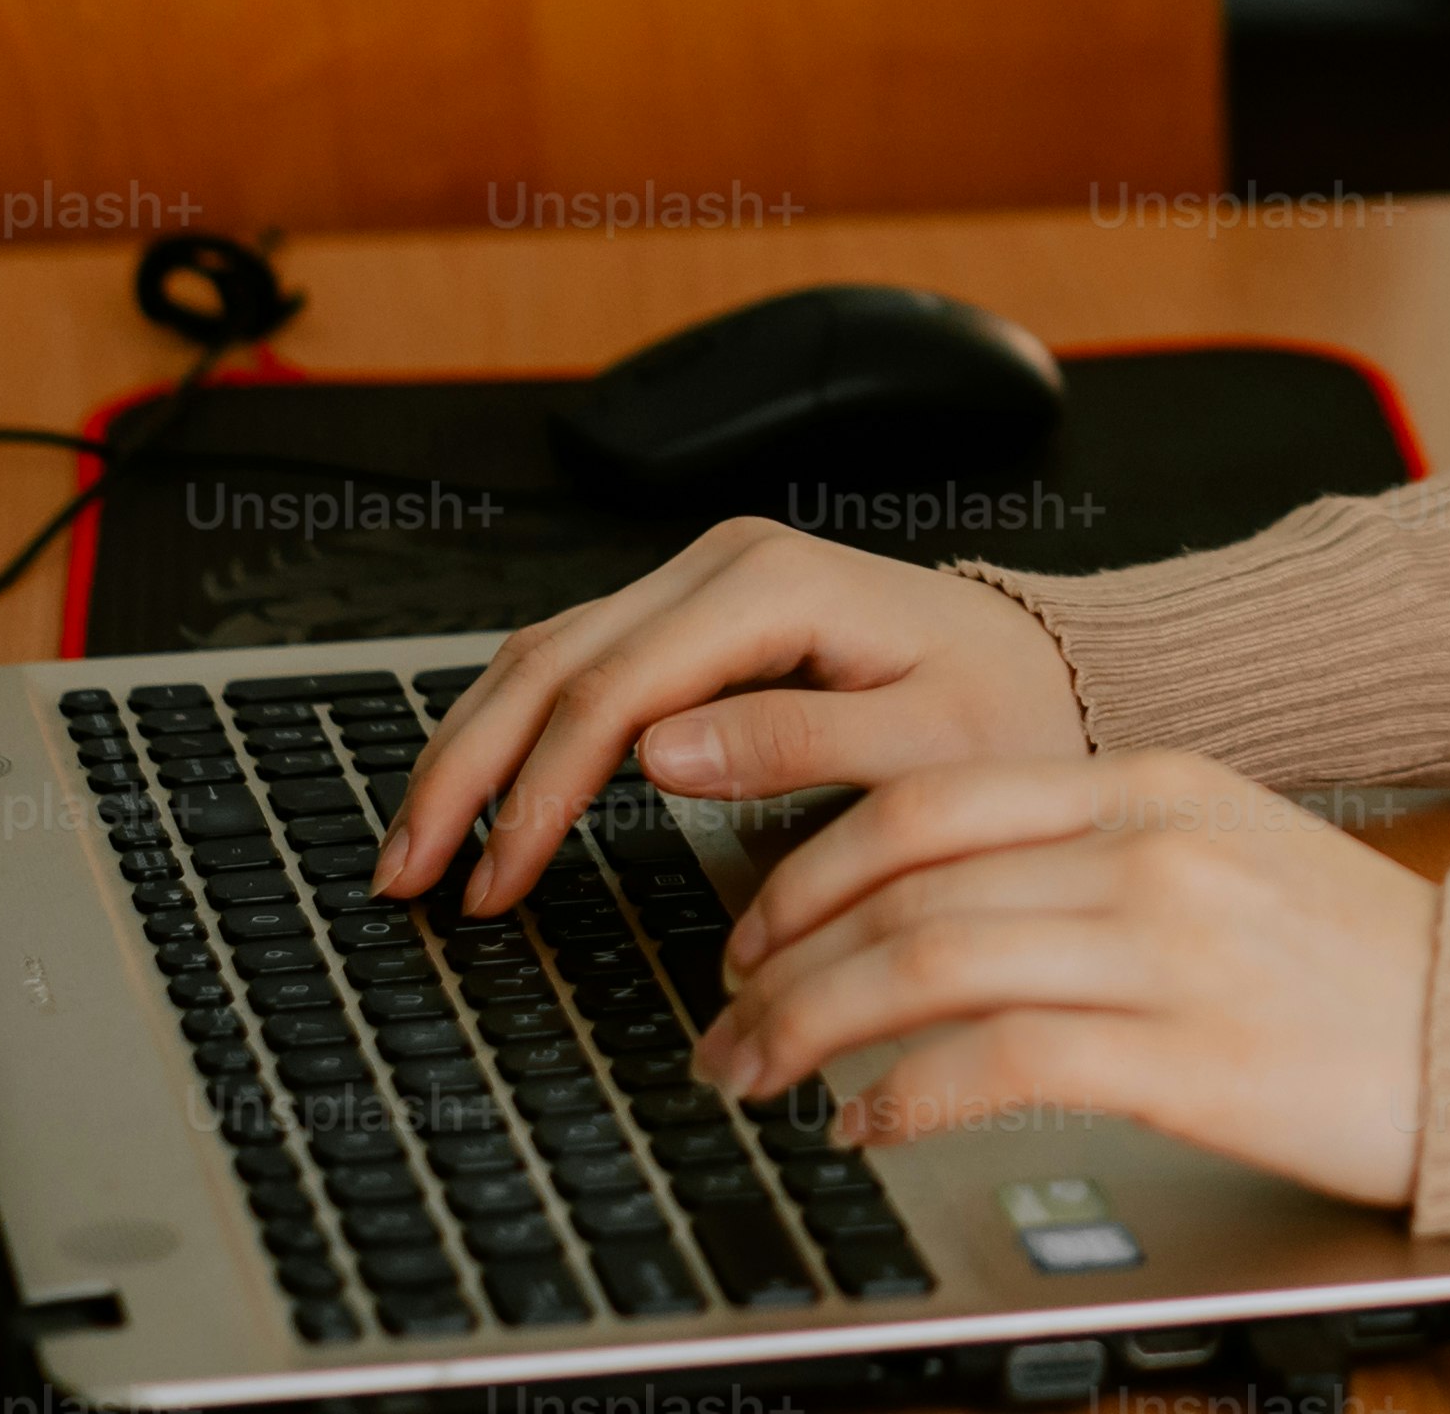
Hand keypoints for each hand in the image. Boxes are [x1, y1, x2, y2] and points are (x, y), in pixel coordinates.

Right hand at [373, 518, 1091, 918]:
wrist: (1047, 673)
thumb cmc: (1006, 717)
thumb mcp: (931, 747)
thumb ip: (801, 748)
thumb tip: (658, 754)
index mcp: (776, 585)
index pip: (614, 693)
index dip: (538, 793)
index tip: (493, 885)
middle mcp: (724, 563)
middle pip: (551, 663)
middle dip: (466, 772)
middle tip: (403, 875)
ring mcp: (703, 581)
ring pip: (544, 656)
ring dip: (471, 750)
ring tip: (415, 850)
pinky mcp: (695, 614)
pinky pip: (576, 663)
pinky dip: (513, 729)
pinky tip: (480, 793)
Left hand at [692, 749, 1436, 1210]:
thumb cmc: (1364, 966)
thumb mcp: (1231, 855)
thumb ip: (1100, 856)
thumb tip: (943, 900)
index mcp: (1154, 784)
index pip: (931, 798)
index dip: (811, 865)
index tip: (753, 929)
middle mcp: (1150, 848)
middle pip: (904, 882)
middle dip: (781, 959)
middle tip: (723, 1024)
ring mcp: (1169, 949)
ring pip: (928, 962)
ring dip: (812, 1025)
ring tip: (759, 1079)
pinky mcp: (1187, 1056)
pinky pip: (1000, 1062)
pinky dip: (907, 1094)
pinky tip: (867, 1125)